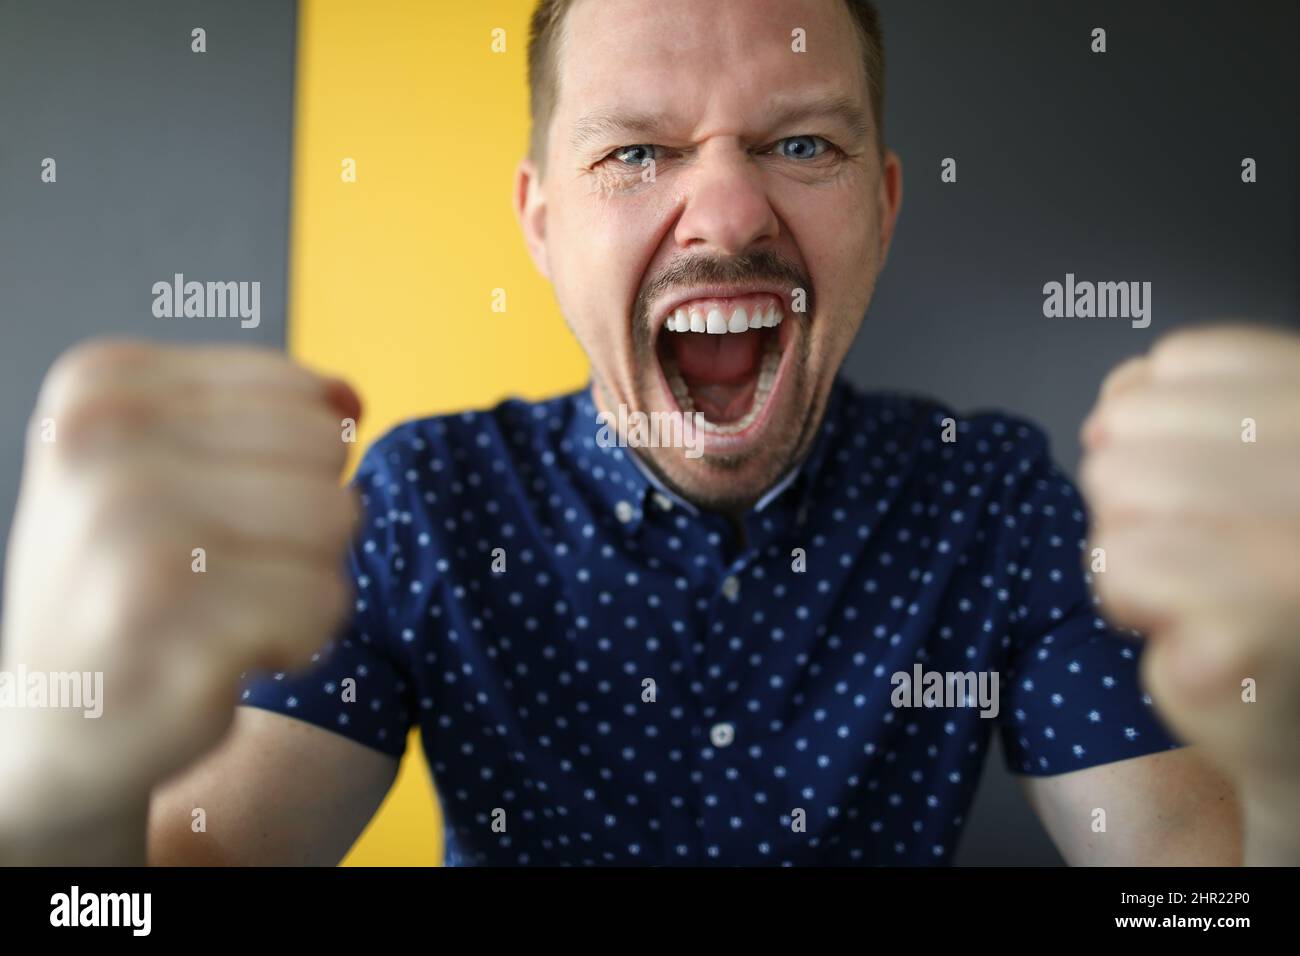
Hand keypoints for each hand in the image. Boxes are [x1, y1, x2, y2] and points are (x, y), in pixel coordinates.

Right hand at [0, 339, 360, 832]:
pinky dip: (299, 637)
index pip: (299, 396)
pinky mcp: (173, 627)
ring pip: (335, 521)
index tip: (214, 511)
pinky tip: (229, 654)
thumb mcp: (168, 465)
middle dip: (303, 521)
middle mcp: (105, 449)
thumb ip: (267, 417)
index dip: (292, 465)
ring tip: (227, 608)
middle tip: (224, 570)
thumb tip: (350, 399)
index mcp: (103, 387)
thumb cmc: (130, 579)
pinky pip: (323, 602)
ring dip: (305, 579)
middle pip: (324, 452)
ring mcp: (134, 537)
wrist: (57, 724)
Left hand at [1080, 325, 1299, 858]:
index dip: (1157, 422)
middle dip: (1135, 500)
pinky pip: (1116, 574)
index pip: (1183, 362)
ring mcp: (1295, 555)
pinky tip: (1197, 635)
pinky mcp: (1245, 635)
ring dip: (1130, 554)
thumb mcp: (1262, 457)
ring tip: (1200, 591)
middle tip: (1202, 552)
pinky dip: (1136, 608)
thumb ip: (1200, 406)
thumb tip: (1111, 409)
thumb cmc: (1279, 585)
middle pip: (1130, 438)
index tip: (1200, 478)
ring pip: (1113, 499)